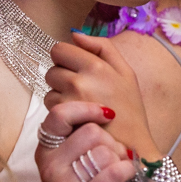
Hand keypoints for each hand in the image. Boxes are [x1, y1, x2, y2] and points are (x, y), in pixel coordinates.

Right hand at [35, 101, 137, 181]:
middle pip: (92, 132)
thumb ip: (81, 139)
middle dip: (112, 143)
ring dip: (120, 160)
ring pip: (105, 150)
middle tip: (112, 162)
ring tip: (116, 177)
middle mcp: (49, 166)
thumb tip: (109, 112)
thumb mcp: (72, 165)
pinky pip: (114, 171)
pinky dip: (127, 172)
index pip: (59, 115)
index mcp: (45, 152)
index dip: (86, 108)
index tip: (106, 114)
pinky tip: (125, 180)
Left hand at [46, 31, 160, 159]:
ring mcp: (69, 100)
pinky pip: (50, 107)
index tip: (76, 69)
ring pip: (49, 89)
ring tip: (80, 105)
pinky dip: (59, 111)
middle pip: (51, 69)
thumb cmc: (130, 110)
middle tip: (81, 91)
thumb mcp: (126, 72)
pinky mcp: (63, 118)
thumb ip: (103, 47)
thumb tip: (75, 34)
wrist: (131, 146)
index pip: (59, 49)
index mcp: (96, 65)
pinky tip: (77, 117)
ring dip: (59, 95)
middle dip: (62, 77)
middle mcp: (79, 80)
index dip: (65, 58)